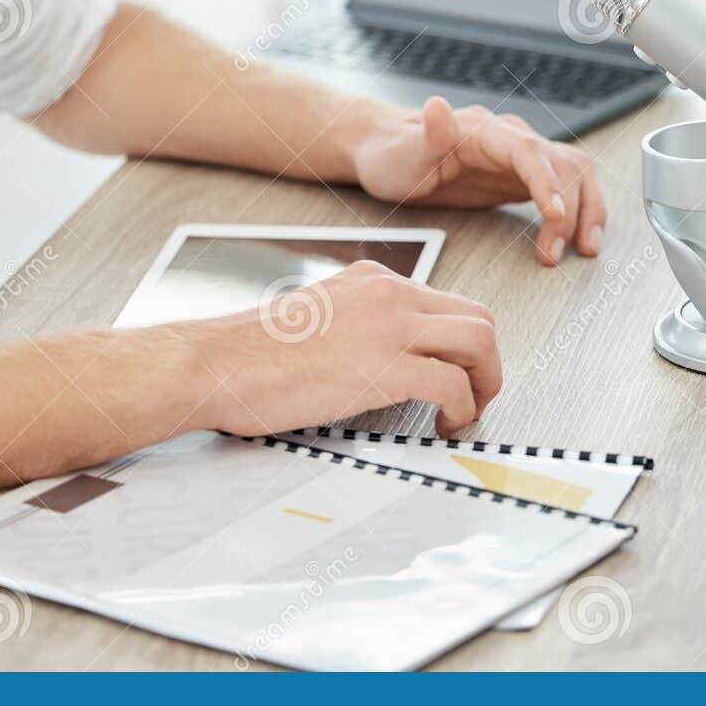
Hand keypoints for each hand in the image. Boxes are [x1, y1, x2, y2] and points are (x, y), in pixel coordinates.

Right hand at [171, 261, 500, 436]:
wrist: (216, 362)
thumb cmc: (251, 352)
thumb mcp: (318, 317)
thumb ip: (357, 325)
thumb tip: (382, 358)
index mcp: (373, 280)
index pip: (448, 302)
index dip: (464, 344)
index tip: (460, 372)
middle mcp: (388, 292)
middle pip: (477, 317)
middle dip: (488, 363)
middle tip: (476, 395)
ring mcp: (390, 325)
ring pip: (479, 341)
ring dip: (486, 383)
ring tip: (468, 412)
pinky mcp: (385, 366)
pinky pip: (454, 383)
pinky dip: (463, 408)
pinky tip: (444, 425)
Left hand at [351, 97, 606, 264]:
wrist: (391, 151)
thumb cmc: (394, 152)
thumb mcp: (403, 149)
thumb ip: (427, 133)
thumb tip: (437, 107)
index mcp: (484, 131)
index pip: (527, 150)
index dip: (546, 181)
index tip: (554, 213)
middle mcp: (510, 139)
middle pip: (560, 165)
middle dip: (567, 210)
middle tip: (553, 253)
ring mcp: (521, 158)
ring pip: (575, 175)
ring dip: (586, 211)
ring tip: (584, 250)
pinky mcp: (524, 178)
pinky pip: (567, 189)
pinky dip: (581, 213)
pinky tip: (581, 239)